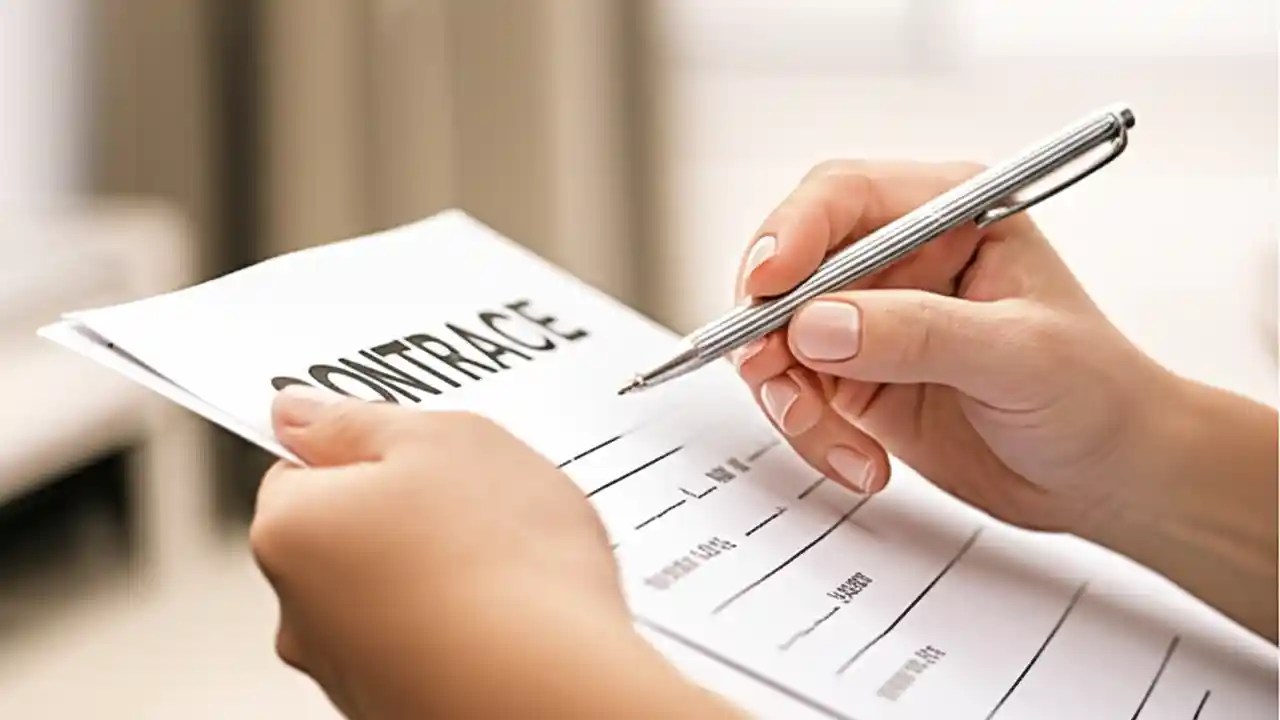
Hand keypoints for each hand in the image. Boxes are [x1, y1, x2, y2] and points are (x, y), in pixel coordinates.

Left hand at [252, 388, 734, 717]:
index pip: (301, 468)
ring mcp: (350, 671)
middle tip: (477, 498)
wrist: (556, 693)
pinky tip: (514, 614)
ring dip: (440, 571)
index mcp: (290, 532)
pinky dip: (462, 625)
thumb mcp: (440, 440)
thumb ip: (358, 420)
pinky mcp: (400, 706)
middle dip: (407, 512)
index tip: (418, 450)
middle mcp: (301, 614)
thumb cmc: (503, 565)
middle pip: (347, 533)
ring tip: (509, 563)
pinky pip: (429, 641)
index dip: (368, 449)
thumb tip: (296, 412)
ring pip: (392, 591)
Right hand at [732, 160, 1173, 535]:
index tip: (766, 285)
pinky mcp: (856, 379)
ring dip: (789, 396)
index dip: (792, 232)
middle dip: (770, 326)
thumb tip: (816, 325)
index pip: (843, 197)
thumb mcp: (1018, 356)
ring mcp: (871, 321)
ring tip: (840, 444)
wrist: (1108, 476)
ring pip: (781, 340)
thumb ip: (918, 334)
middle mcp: (898, 259)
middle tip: (768, 373)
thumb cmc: (1096, 395)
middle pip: (790, 267)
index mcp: (948, 214)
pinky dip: (812, 434)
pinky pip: (797, 397)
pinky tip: (863, 464)